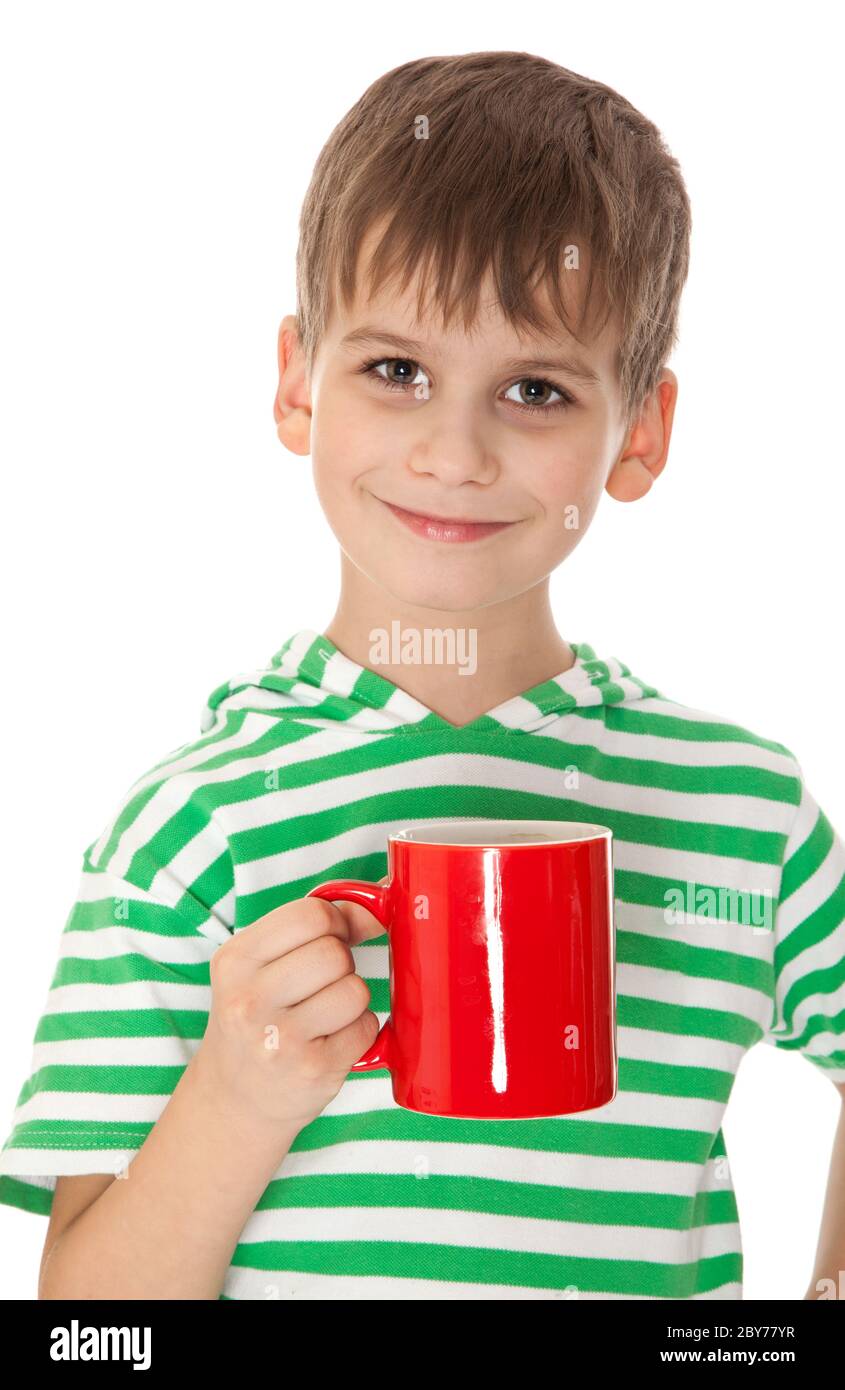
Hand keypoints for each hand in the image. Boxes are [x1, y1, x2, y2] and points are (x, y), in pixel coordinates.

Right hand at [191, 876, 388, 1132]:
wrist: (232, 1099)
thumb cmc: (257, 1019)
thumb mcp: (261, 966)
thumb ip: (315, 926)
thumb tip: (381, 899)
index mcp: (235, 961)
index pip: (310, 914)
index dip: (335, 921)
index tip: (333, 936)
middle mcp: (250, 1000)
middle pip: (335, 953)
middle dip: (342, 963)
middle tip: (322, 983)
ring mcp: (280, 1039)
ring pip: (355, 990)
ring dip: (352, 999)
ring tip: (324, 1014)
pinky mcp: (313, 1070)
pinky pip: (367, 1027)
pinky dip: (359, 1031)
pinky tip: (331, 1040)